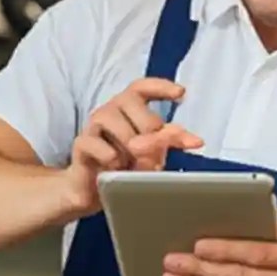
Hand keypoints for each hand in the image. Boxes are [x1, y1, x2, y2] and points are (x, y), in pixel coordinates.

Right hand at [61, 77, 203, 215]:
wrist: (93, 189)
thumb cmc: (126, 164)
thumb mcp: (153, 152)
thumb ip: (170, 141)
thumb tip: (195, 141)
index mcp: (130, 106)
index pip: (143, 87)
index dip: (162, 87)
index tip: (180, 93)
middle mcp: (112, 109)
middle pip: (137, 108)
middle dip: (150, 131)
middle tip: (152, 150)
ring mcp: (94, 124)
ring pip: (119, 127)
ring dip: (130, 147)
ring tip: (131, 161)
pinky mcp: (81, 143)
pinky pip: (101, 147)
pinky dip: (112, 159)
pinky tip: (114, 167)